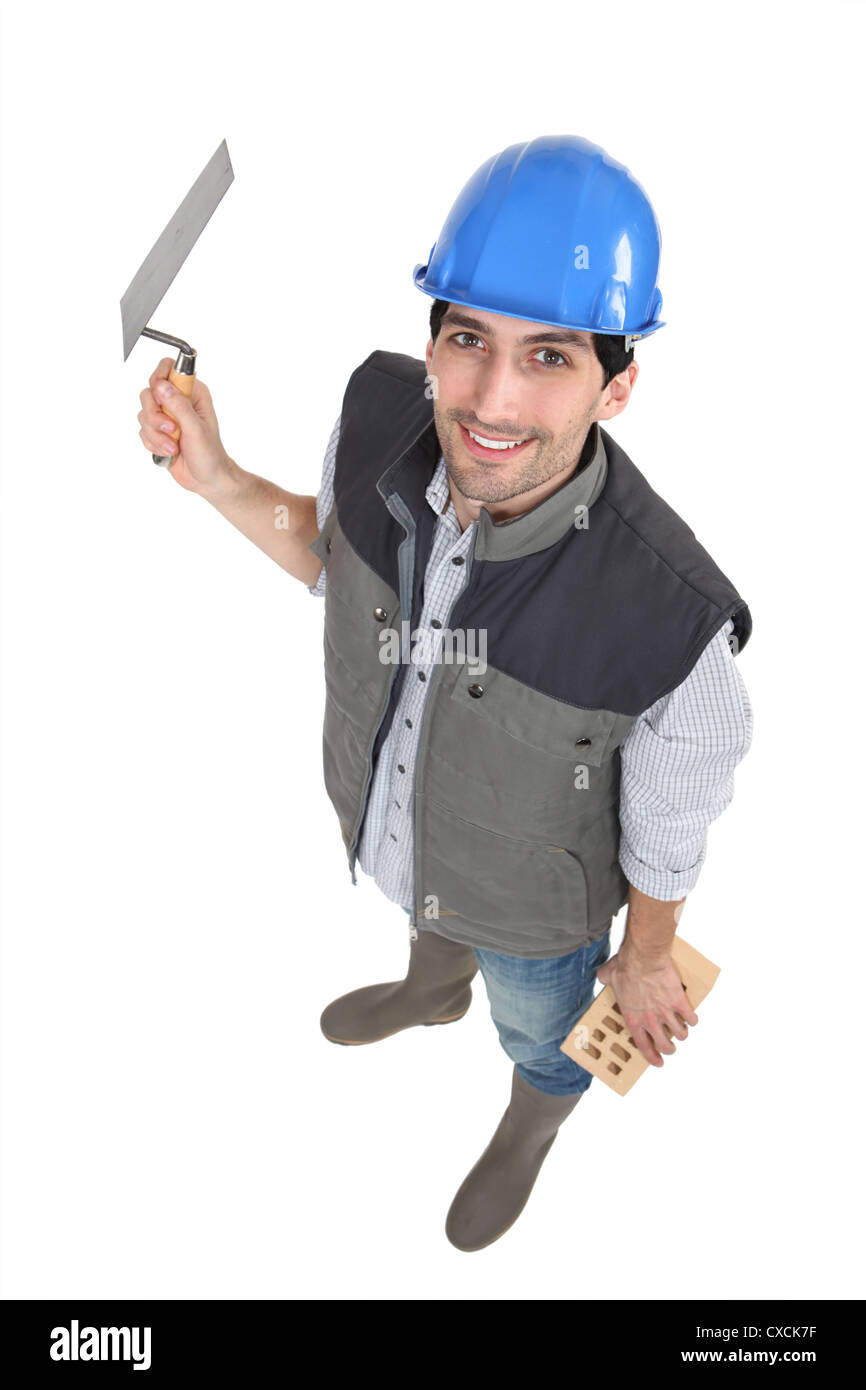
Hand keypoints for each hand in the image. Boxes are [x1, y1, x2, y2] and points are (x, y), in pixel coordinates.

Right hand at [137, 358, 237, 496]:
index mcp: (192, 392)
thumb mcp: (197, 429)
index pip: (168, 368)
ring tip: (173, 447)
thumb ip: (179, 406)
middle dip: (155, 416)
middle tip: (172, 430)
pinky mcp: (157, 431)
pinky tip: (169, 452)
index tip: (160, 397)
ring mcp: (166, 416)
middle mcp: (177, 400)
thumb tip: (160, 386)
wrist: (207, 479)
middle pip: (148, 393)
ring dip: (156, 435)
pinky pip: (142, 431)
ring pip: (143, 414)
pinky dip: (153, 444)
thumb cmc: (210, 454)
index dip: (159, 379)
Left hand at [595, 948, 698, 1067]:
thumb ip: (604, 979)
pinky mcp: (679, 1002)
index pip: (643, 1046)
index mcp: (634, 1019)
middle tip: (670, 1047)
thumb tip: (602, 975)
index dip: (652, 1057)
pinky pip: (691, 1018)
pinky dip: (693, 1020)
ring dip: (682, 1034)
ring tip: (682, 1031)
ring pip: (681, 1034)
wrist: (644, 959)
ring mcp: (666, 1012)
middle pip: (665, 1045)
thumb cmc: (625, 967)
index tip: (658, 1062)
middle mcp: (651, 1020)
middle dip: (669, 1049)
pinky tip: (691, 1018)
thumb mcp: (608, 976)